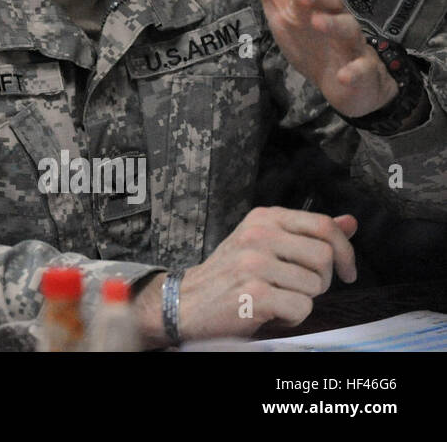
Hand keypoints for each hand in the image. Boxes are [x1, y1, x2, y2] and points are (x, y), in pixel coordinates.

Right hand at [136, 206, 357, 345]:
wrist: (186, 302)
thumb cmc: (230, 275)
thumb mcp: (266, 244)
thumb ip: (307, 233)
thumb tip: (350, 222)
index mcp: (263, 218)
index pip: (323, 225)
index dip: (345, 251)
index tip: (347, 271)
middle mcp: (258, 234)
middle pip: (324, 256)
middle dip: (321, 280)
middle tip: (298, 288)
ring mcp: (254, 263)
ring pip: (315, 286)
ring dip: (303, 300)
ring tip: (276, 298)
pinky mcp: (254, 293)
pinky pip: (302, 308)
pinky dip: (291, 317)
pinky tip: (270, 312)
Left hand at [238, 0, 397, 117]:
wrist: (342, 83)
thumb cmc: (308, 38)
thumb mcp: (280, 9)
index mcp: (314, 4)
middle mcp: (336, 17)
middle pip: (333, 0)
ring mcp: (351, 43)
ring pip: (350, 29)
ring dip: (335, 25)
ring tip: (318, 23)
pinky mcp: (362, 70)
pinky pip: (361, 70)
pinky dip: (353, 72)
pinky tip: (343, 76)